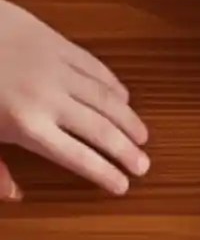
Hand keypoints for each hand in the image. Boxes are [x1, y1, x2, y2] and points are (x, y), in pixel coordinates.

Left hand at [0, 0, 148, 197]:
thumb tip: (14, 195)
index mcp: (26, 126)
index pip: (77, 157)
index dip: (104, 173)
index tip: (122, 185)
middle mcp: (49, 99)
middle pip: (100, 130)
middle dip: (126, 150)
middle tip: (143, 165)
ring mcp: (56, 69)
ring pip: (105, 98)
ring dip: (128, 119)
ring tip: (142, 135)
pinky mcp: (57, 44)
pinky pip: (94, 67)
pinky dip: (113, 84)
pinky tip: (124, 97)